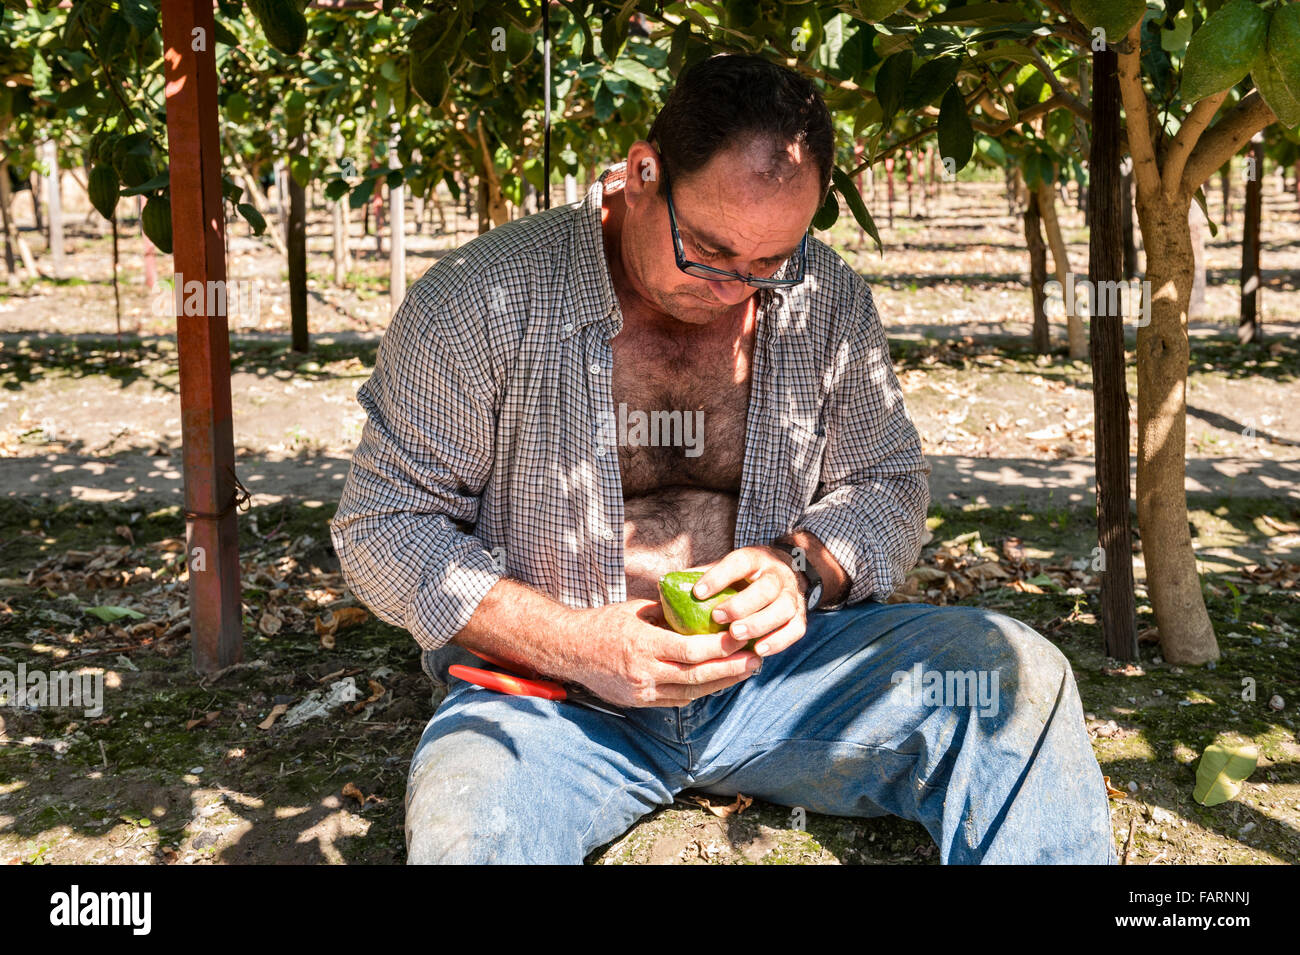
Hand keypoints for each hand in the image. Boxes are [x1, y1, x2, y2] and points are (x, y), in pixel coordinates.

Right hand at [560, 599, 762, 707]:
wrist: (570, 650)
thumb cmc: (603, 623)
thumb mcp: (635, 609)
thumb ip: (667, 612)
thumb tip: (700, 605)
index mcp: (642, 645)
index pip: (689, 651)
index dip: (719, 648)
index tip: (741, 639)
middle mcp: (644, 673)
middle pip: (696, 677)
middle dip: (730, 669)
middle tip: (756, 660)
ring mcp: (642, 691)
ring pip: (691, 693)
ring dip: (722, 683)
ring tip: (746, 672)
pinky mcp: (641, 702)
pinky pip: (678, 699)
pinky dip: (702, 691)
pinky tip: (720, 682)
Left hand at [691, 546, 806, 657]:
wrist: (786, 571)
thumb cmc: (744, 576)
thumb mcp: (727, 567)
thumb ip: (703, 576)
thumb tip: (666, 587)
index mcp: (755, 559)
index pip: (738, 563)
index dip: (718, 577)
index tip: (697, 592)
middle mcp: (777, 575)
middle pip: (766, 588)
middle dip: (742, 604)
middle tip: (718, 618)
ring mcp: (792, 595)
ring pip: (783, 609)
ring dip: (759, 624)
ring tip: (735, 636)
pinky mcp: (801, 615)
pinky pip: (795, 629)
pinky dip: (779, 641)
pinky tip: (759, 651)